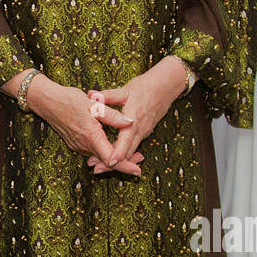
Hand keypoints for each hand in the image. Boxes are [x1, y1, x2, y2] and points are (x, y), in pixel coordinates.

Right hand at [25, 74, 131, 172]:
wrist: (47, 102)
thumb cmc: (69, 100)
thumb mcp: (94, 104)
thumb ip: (113, 116)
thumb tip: (131, 122)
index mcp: (90, 136)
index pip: (110, 158)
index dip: (125, 165)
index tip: (137, 170)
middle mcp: (83, 145)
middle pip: (107, 161)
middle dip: (124, 163)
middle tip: (140, 162)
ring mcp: (78, 146)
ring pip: (100, 158)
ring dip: (115, 158)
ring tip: (133, 156)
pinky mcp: (75, 144)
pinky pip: (93, 152)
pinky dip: (105, 153)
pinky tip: (113, 147)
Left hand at [86, 57, 190, 171]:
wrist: (165, 88)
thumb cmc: (144, 88)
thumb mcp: (125, 90)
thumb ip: (107, 95)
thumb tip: (91, 95)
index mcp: (134, 119)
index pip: (126, 140)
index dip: (118, 152)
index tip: (109, 162)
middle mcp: (140, 130)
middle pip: (128, 152)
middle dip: (113, 163)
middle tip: (96, 169)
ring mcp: (143, 133)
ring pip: (130, 152)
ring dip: (117, 160)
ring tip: (100, 167)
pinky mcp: (144, 133)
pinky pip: (133, 147)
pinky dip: (123, 154)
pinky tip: (112, 158)